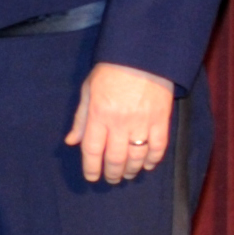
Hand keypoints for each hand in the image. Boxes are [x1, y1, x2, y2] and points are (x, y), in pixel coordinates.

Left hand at [66, 61, 174, 183]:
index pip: (92, 150)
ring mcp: (142, 122)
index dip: (91, 168)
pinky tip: (146, 165)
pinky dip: (152, 160)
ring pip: (136, 158)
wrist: (143, 55)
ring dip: (131, 171)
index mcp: (98, 114)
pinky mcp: (161, 120)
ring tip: (127, 174)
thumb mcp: (88, 90)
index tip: (92, 178)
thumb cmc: (111, 71)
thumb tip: (72, 142)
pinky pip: (158, 148)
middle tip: (111, 179)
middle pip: (115, 159)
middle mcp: (119, 122)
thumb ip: (81, 118)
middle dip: (112, 174)